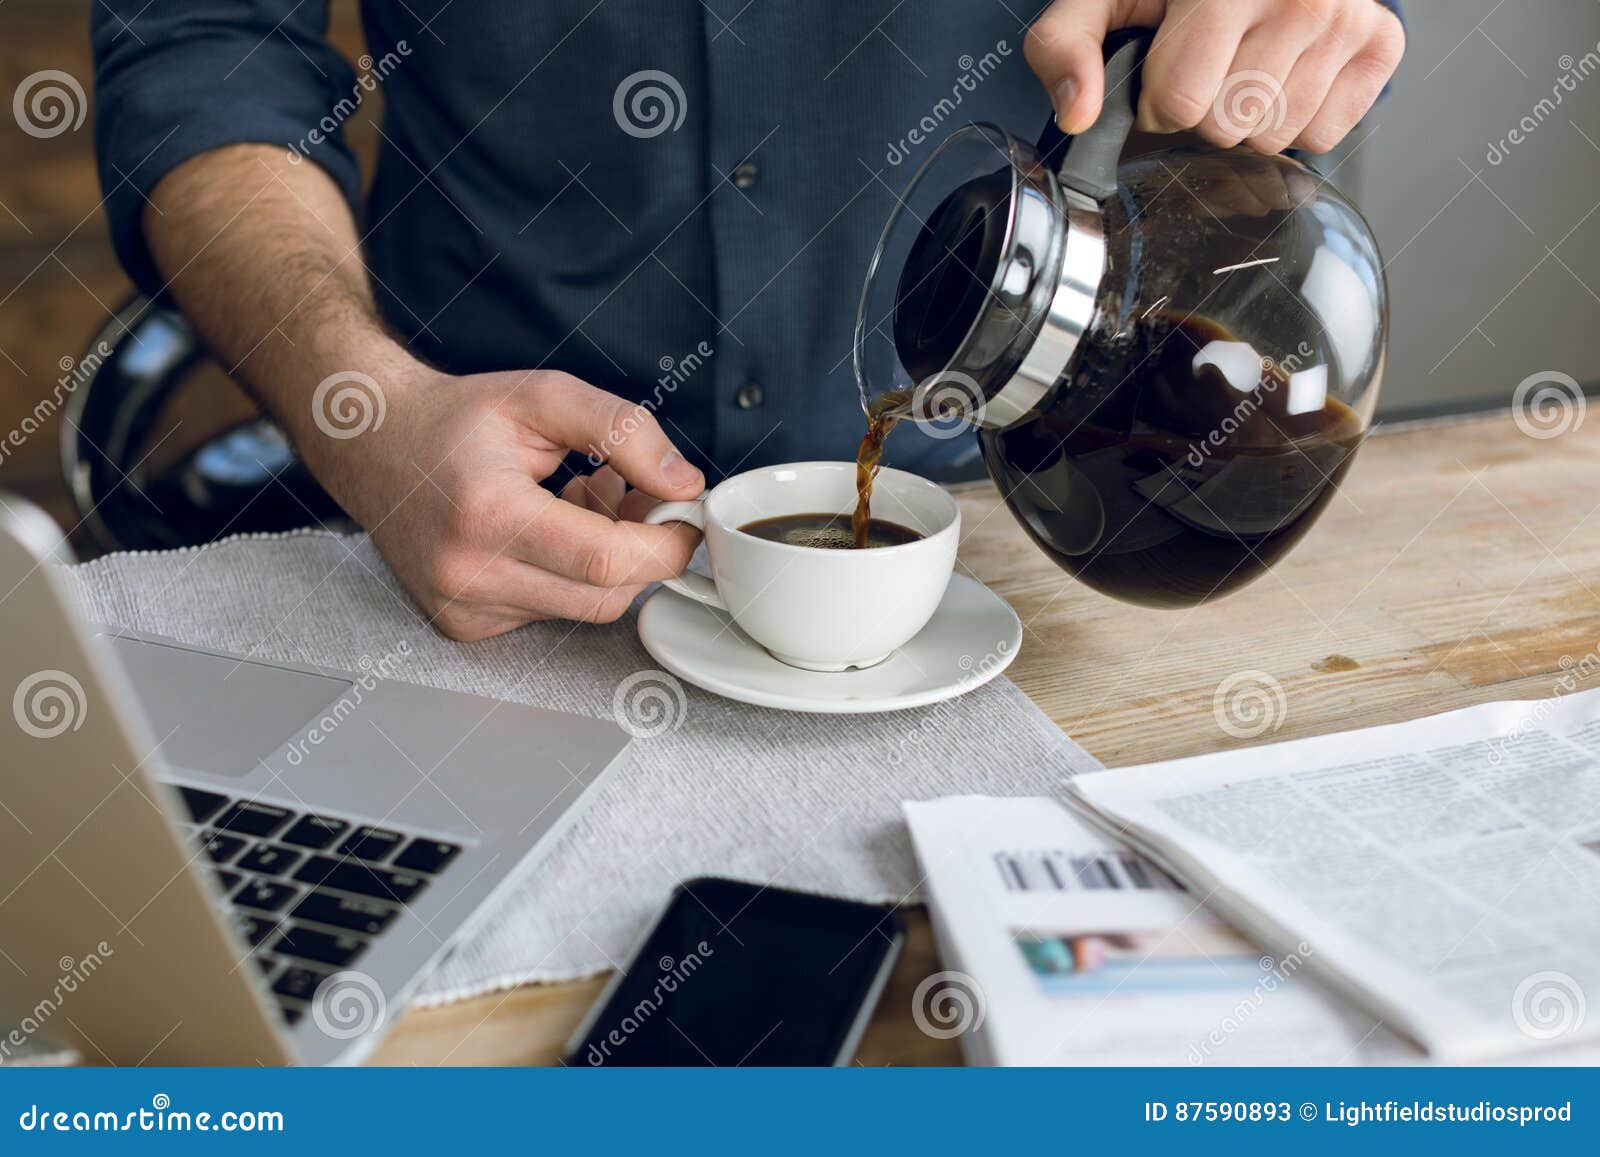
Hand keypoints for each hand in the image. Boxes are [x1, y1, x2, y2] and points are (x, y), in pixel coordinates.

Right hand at [301, 366, 704, 640]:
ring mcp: (463, 608)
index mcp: (487, 515)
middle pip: (604, 595)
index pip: (606, 561)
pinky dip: (568, 576)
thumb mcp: (544, 397)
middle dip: (640, 550)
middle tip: (633, 497)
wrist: (375, 445)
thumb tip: (683, 483)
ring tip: (579, 502)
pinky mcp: (464, 625)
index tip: (683, 516)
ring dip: (603, 562)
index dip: (664, 544)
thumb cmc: (455, 421)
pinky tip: (547, 532)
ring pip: (582, 607)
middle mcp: (468, 575)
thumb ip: (625, 431)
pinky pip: (550, 613)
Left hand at [1025, 0, 1404, 153]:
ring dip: (1247, 116)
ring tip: (1244, 62)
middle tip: (1207, 62)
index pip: (1181, 103)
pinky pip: (1321, 136)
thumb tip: (1076, 113)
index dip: (1157, 102)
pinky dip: (1296, 119)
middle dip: (1203, 111)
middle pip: (1228, 126)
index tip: (1162, 72)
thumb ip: (1065, 46)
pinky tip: (1282, 71)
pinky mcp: (1381, 45)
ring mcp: (1347, 19)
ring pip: (1273, 137)